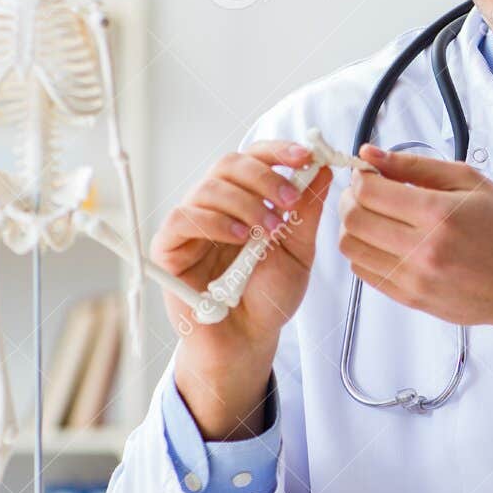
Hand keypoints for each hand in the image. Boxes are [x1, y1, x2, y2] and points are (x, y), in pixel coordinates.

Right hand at [151, 140, 333, 437]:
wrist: (248, 340)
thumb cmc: (270, 296)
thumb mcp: (299, 251)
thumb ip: (307, 212)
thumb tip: (323, 169)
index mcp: (246, 200)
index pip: (255, 158)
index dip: (278, 151)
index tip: (306, 156)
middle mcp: (216, 206)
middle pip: (229, 164)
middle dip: (264, 176)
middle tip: (289, 201)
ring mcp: (190, 225)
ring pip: (209, 188)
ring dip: (246, 202)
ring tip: (270, 230)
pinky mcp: (169, 248)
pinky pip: (183, 218)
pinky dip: (215, 221)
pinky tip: (240, 237)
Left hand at [338, 144, 492, 337]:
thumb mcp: (470, 182)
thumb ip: (416, 165)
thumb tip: (370, 154)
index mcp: (439, 214)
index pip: (369, 191)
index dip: (361, 177)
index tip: (371, 173)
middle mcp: (422, 249)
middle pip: (353, 219)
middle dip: (351, 199)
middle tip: (368, 192)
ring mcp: (414, 278)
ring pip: (351, 248)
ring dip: (354, 227)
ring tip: (376, 217)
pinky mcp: (411, 299)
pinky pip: (365, 273)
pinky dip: (365, 252)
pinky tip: (386, 241)